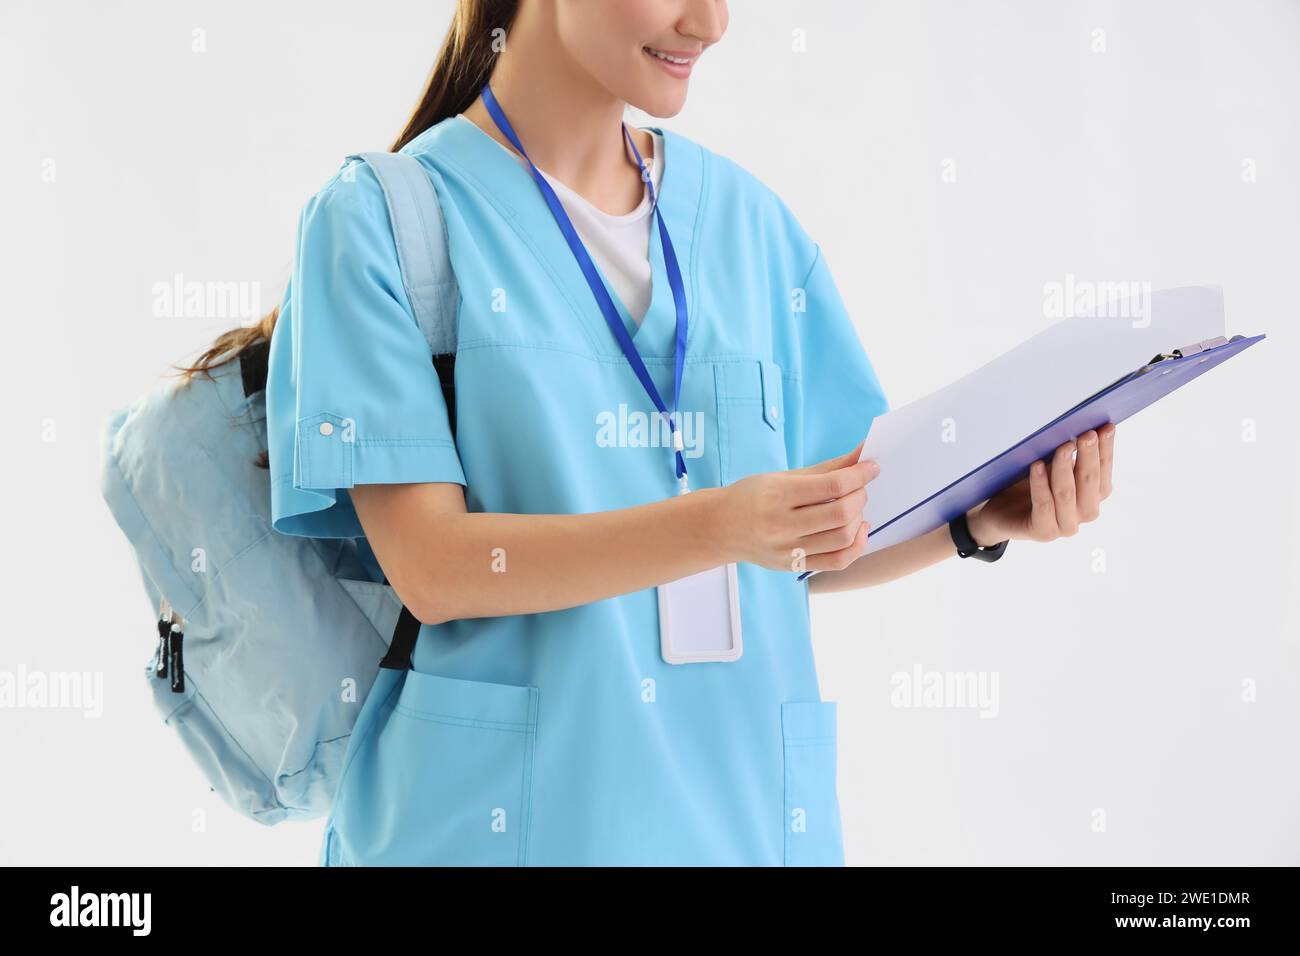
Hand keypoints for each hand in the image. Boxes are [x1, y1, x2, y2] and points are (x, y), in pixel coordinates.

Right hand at [719, 442, 879, 572]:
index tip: (873, 467)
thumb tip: (864, 453)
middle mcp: (781, 526)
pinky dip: (856, 546)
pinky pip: (838, 562)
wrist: (720, 528)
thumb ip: (827, 468)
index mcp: (777, 495)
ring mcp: (787, 551)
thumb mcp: (784, 476)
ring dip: (859, 518)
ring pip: (843, 538)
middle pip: (840, 514)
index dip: (860, 475)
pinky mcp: (793, 567)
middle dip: (860, 496)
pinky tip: (856, 530)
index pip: (832, 486)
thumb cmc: (752, 496)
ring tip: (854, 507)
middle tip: (859, 487)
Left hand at [967, 424, 1115, 545]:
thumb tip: (1079, 423)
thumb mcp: (1050, 465)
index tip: (1106, 427)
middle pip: (1090, 482)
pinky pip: (1043, 505)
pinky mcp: (1043, 532)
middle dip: (1089, 456)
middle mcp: (1085, 513)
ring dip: (1065, 468)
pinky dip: (1040, 484)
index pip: (1104, 471)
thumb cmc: (1029, 484)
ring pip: (1067, 494)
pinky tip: (1036, 466)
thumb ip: (1068, 452)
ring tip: (1062, 446)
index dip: (1106, 450)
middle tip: (1086, 434)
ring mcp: (1065, 526)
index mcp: (1093, 496)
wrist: (1000, 512)